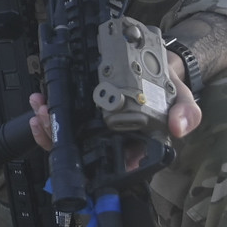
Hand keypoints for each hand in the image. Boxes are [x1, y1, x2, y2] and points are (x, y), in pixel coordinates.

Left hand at [22, 56, 201, 156]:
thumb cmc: (170, 90)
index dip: (90, 160)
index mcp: (133, 144)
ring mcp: (96, 124)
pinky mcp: (85, 108)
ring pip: (68, 134)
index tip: (75, 146)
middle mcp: (112, 138)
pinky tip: (40, 100)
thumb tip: (179, 128)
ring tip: (40, 108)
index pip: (109, 162)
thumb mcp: (183, 99)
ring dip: (49, 123)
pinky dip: (49, 111)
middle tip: (45, 119)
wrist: (161, 65)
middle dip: (58, 137)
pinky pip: (65, 117)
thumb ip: (186, 113)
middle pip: (81, 149)